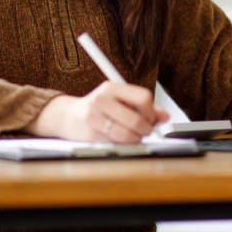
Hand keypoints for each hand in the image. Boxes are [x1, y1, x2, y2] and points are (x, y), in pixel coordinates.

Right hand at [29, 83, 168, 143]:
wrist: (67, 116)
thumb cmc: (98, 109)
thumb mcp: (118, 101)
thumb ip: (142, 107)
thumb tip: (164, 116)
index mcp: (112, 87)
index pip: (142, 97)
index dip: (151, 112)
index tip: (151, 119)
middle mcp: (102, 98)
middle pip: (136, 118)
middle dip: (146, 129)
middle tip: (145, 132)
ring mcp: (94, 115)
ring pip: (126, 133)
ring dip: (135, 139)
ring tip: (134, 137)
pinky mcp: (89, 132)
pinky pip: (114, 142)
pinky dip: (122, 144)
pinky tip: (119, 140)